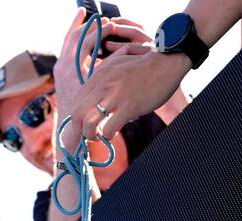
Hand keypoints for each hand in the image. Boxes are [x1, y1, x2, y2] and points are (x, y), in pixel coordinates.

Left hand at [56, 13, 157, 148]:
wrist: (165, 62)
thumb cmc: (144, 66)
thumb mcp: (118, 64)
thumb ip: (105, 76)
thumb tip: (97, 92)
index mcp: (98, 76)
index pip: (76, 100)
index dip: (76, 117)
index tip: (81, 126)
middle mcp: (102, 86)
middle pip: (76, 113)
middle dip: (77, 130)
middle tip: (85, 136)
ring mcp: (114, 96)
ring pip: (88, 123)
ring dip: (90, 136)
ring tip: (98, 138)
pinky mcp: (128, 107)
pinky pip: (108, 129)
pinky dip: (107, 136)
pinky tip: (112, 135)